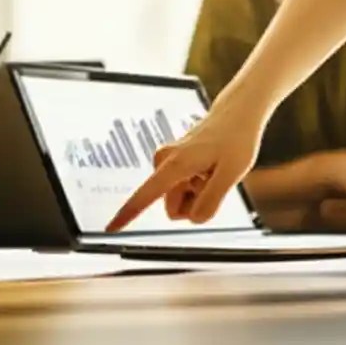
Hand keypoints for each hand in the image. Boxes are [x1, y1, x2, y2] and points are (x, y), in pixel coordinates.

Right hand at [107, 97, 264, 231]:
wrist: (237, 115)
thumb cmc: (236, 141)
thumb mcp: (232, 173)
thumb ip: (212, 199)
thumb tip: (194, 219)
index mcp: (175, 164)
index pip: (146, 195)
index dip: (127, 214)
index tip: (109, 229)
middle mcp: (164, 162)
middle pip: (174, 209)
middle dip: (196, 203)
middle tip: (215, 178)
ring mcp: (167, 162)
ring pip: (180, 201)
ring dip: (199, 194)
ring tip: (214, 171)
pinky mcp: (172, 164)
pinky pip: (183, 191)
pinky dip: (199, 186)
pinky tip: (211, 167)